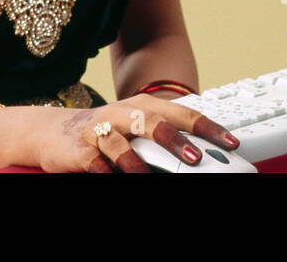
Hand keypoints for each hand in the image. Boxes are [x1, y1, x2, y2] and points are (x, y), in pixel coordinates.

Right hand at [38, 94, 238, 172]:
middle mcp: (124, 113)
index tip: (231, 142)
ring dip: (138, 162)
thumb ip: (164, 139)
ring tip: (148, 177)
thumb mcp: (137, 130)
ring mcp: (101, 129)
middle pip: (154, 121)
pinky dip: (106, 173)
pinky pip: (96, 162)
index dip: (209, 127)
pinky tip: (114, 179)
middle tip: (195, 156)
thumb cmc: (106, 132)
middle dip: (175, 139)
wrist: (54, 132)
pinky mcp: (80, 148)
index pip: (184, 114)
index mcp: (145, 107)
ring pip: (122, 143)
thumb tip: (201, 156)